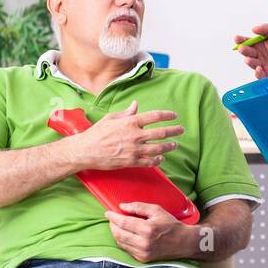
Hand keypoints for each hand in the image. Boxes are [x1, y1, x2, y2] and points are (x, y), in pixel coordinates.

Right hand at [66, 101, 183, 170]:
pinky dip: (157, 160)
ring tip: (174, 144)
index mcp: (130, 122)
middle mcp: (135, 135)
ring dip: (169, 146)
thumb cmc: (96, 133)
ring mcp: (134, 150)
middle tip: (181, 130)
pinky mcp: (131, 162)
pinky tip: (161, 158)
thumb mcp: (110, 118)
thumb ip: (126, 112)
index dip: (167, 115)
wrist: (85, 151)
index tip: (174, 115)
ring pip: (158, 148)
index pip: (154, 116)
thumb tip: (136, 105)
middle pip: (161, 132)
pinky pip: (149, 162)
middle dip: (174, 131)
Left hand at [104, 201, 195, 261]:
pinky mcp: (142, 259)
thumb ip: (138, 207)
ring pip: (120, 242)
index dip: (113, 217)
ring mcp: (142, 253)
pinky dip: (123, 241)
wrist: (184, 243)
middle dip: (112, 225)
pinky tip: (125, 234)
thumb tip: (122, 206)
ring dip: (116, 233)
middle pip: (118, 233)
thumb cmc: (171, 225)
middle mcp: (144, 243)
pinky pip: (126, 249)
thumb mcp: (157, 210)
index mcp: (148, 229)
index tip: (108, 212)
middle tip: (112, 218)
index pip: (123, 222)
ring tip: (118, 226)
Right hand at [233, 23, 267, 77]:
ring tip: (249, 59)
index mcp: (260, 44)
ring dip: (249, 61)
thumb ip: (267, 29)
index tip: (237, 38)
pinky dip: (258, 73)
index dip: (241, 40)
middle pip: (248, 53)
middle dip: (244, 50)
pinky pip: (260, 75)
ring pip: (252, 64)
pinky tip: (259, 68)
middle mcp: (259, 55)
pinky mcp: (267, 75)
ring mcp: (262, 65)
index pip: (248, 41)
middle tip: (242, 49)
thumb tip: (254, 29)